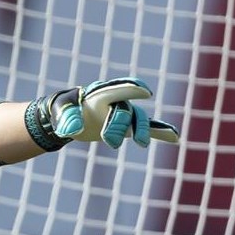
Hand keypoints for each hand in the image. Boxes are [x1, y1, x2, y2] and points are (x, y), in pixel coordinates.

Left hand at [51, 77, 181, 148]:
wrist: (70, 115)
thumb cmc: (64, 109)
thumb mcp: (60, 110)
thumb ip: (66, 116)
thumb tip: (73, 129)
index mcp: (100, 94)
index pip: (117, 90)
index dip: (132, 90)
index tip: (146, 92)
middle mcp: (116, 102)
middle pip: (125, 111)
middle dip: (119, 126)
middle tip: (109, 143)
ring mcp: (124, 113)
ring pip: (138, 120)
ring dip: (143, 131)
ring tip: (142, 144)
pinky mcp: (128, 126)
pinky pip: (148, 127)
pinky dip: (160, 131)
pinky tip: (174, 137)